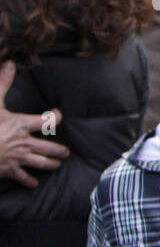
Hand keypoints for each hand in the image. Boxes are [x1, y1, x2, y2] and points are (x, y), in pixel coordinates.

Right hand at [0, 61, 67, 187]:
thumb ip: (2, 83)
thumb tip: (9, 63)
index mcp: (21, 124)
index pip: (47, 120)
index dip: (56, 117)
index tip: (59, 114)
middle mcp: (24, 142)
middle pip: (49, 147)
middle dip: (59, 150)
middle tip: (66, 151)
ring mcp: (17, 158)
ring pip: (40, 162)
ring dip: (50, 164)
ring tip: (57, 164)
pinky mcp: (8, 170)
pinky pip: (22, 177)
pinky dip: (28, 180)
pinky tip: (34, 183)